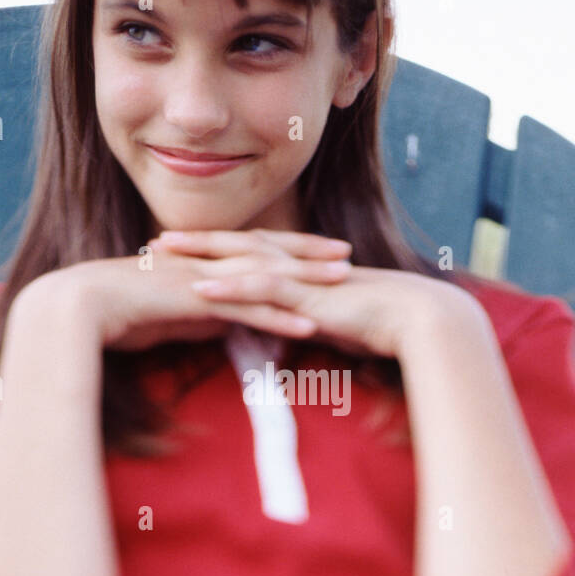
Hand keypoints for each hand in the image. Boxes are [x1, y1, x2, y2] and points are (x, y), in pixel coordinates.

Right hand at [25, 229, 355, 352]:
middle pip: (266, 253)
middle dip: (308, 254)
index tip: (315, 251)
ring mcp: (201, 278)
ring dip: (306, 280)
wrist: (75, 312)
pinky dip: (279, 317)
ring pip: (263, 276)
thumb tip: (228, 325)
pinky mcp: (196, 301)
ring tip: (343, 282)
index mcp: (196, 262)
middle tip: (346, 254)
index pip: (249, 249)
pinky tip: (309, 325)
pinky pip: (245, 308)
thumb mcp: (168, 316)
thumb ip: (200, 316)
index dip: (285, 249)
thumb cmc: (113, 317)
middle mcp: (203, 262)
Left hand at [155, 228, 468, 359]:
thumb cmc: (381, 325)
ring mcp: (301, 276)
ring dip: (200, 255)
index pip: (251, 254)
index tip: (182, 250)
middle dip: (196, 243)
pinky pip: (263, 287)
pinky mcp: (308, 294)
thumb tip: (288, 334)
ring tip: (162, 254)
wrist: (417, 320)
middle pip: (237, 246)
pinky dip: (229, 286)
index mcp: (302, 269)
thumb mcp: (333, 323)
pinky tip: (200, 288)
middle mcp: (297, 265)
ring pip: (241, 259)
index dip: (215, 251)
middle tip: (156, 241)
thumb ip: (307, 322)